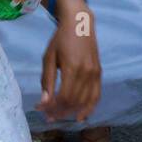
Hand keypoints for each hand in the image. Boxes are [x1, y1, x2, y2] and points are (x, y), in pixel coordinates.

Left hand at [37, 0, 101, 122]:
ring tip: (60, 116)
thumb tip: (44, 102)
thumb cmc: (60, 40)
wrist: (80, 24)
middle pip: (74, 101)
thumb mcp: (49, 58)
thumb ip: (47, 81)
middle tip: (48, 116)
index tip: (41, 110)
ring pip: (85, 101)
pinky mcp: (99, 74)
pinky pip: (96, 95)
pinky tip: (81, 116)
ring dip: (72, 112)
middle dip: (59, 111)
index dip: (53, 107)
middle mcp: (86, 73)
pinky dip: (89, 108)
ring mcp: (95, 74)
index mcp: (72, 68)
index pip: (63, 97)